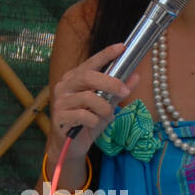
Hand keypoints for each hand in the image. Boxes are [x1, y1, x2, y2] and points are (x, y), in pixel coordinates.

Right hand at [48, 42, 139, 162]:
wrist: (70, 146)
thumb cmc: (88, 122)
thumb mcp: (106, 105)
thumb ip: (118, 91)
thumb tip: (135, 76)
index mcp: (74, 78)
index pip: (91, 62)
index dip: (106, 54)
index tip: (122, 47)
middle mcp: (65, 86)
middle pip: (88, 77)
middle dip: (109, 82)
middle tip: (125, 90)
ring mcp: (60, 102)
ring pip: (87, 97)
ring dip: (103, 107)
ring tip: (107, 115)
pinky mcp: (60, 118)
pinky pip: (83, 115)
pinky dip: (94, 120)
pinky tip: (94, 124)